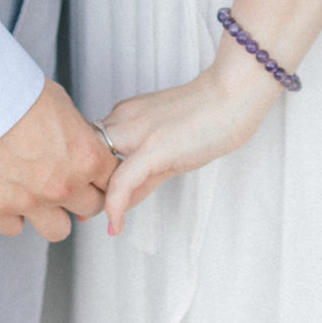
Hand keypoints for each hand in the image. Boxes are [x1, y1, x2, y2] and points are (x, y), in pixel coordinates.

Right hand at [0, 78, 114, 241]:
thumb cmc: (17, 91)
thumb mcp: (63, 106)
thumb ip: (78, 136)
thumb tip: (82, 148)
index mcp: (85, 157)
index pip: (113, 183)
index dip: (102, 176)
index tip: (92, 173)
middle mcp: (63, 186)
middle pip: (90, 209)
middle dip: (81, 195)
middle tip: (64, 179)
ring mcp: (30, 202)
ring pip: (58, 230)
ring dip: (51, 214)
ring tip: (37, 193)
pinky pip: (14, 228)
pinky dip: (11, 214)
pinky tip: (6, 192)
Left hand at [99, 50, 280, 236]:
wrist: (231, 96)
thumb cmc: (207, 118)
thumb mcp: (166, 145)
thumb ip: (144, 173)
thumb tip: (125, 202)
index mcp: (125, 113)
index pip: (93, 148)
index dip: (90, 174)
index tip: (90, 199)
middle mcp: (123, 118)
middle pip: (90, 158)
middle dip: (90, 186)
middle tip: (89, 213)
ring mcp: (136, 131)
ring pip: (100, 168)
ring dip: (98, 196)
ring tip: (103, 220)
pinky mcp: (152, 147)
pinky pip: (121, 181)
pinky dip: (114, 205)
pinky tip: (116, 225)